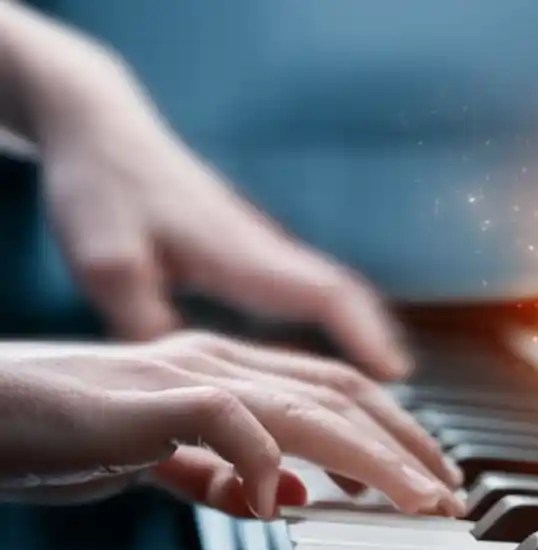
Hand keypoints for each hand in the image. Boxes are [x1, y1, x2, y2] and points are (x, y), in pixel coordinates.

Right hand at [0, 331, 462, 518]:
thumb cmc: (51, 430)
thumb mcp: (154, 459)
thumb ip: (215, 473)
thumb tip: (283, 500)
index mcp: (223, 371)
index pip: (333, 393)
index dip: (390, 431)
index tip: (426, 477)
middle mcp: (218, 361)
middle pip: (341, 396)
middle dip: (405, 445)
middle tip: (445, 493)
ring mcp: (187, 373)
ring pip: (308, 407)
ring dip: (371, 457)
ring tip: (412, 500)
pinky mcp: (151, 397)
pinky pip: (229, 422)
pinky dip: (264, 462)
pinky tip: (278, 506)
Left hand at [16, 18, 410, 378]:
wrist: (99, 129)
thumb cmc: (104, 187)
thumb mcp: (106, 263)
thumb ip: (145, 323)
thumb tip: (183, 382)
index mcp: (242, 255)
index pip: (324, 294)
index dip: (364, 334)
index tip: (397, 372)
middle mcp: (266, 251)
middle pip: (347, 298)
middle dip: (380, 346)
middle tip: (400, 394)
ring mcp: (262, 250)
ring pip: (334, 294)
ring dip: (363, 336)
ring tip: (382, 389)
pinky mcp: (249, 253)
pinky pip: (309, 293)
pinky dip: (337, 324)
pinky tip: (329, 358)